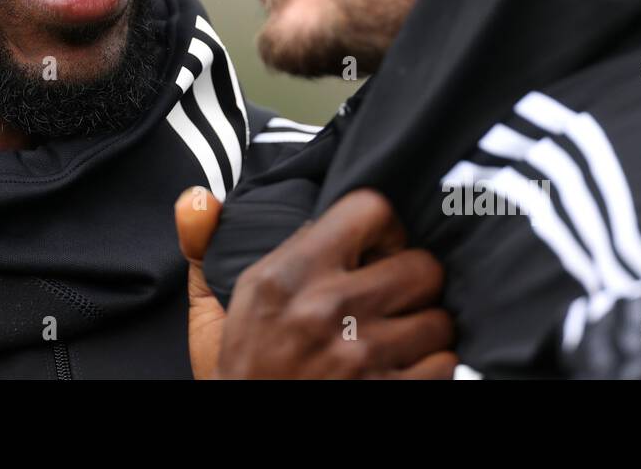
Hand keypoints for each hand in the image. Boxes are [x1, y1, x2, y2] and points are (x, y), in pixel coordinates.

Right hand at [176, 186, 456, 378]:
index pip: (371, 209)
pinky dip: (431, 366)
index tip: (377, 244)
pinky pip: (445, 364)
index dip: (384, 225)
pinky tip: (403, 365)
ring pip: (439, 318)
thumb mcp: (210, 312)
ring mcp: (362, 357)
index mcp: (288, 276)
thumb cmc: (238, 376)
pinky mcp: (388, 394)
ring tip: (397, 332)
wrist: (244, 441)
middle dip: (412, 278)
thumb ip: (204, 246)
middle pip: (422, 265)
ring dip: (424, 326)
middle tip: (393, 291)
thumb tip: (195, 199)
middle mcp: (328, 310)